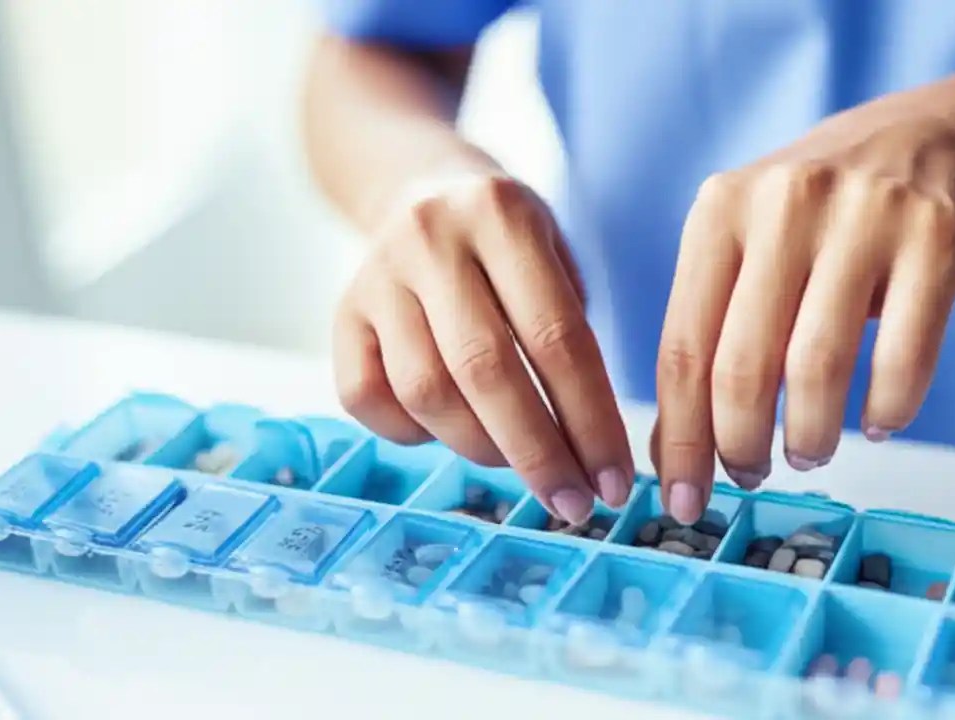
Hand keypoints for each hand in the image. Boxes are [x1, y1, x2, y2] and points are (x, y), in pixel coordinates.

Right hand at [333, 172, 633, 523]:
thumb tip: (590, 454)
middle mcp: (430, 238)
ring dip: (481, 449)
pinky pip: (366, 398)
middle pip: (486, 370)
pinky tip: (449, 432)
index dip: (590, 420)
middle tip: (574, 505)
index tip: (615, 482)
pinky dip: (412, 434)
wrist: (416, 185)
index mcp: (502, 213)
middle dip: (538, 453)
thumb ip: (570, 335)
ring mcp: (376, 276)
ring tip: (520, 464)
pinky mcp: (339, 312)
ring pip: (425, 392)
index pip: (556, 336)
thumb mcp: (555, 253)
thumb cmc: (507, 241)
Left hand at [654, 101, 954, 521]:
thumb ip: (710, 326)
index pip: (683, 348)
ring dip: (811, 437)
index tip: (682, 497)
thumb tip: (675, 447)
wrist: (936, 137)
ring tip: (810, 453)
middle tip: (750, 475)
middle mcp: (785, 205)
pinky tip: (881, 423)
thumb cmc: (821, 213)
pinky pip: (905, 358)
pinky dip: (889, 410)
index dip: (679, 438)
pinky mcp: (937, 237)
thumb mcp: (749, 240)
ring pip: (819, 370)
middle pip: (743, 368)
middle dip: (740, 447)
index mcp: (720, 211)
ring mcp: (865, 217)